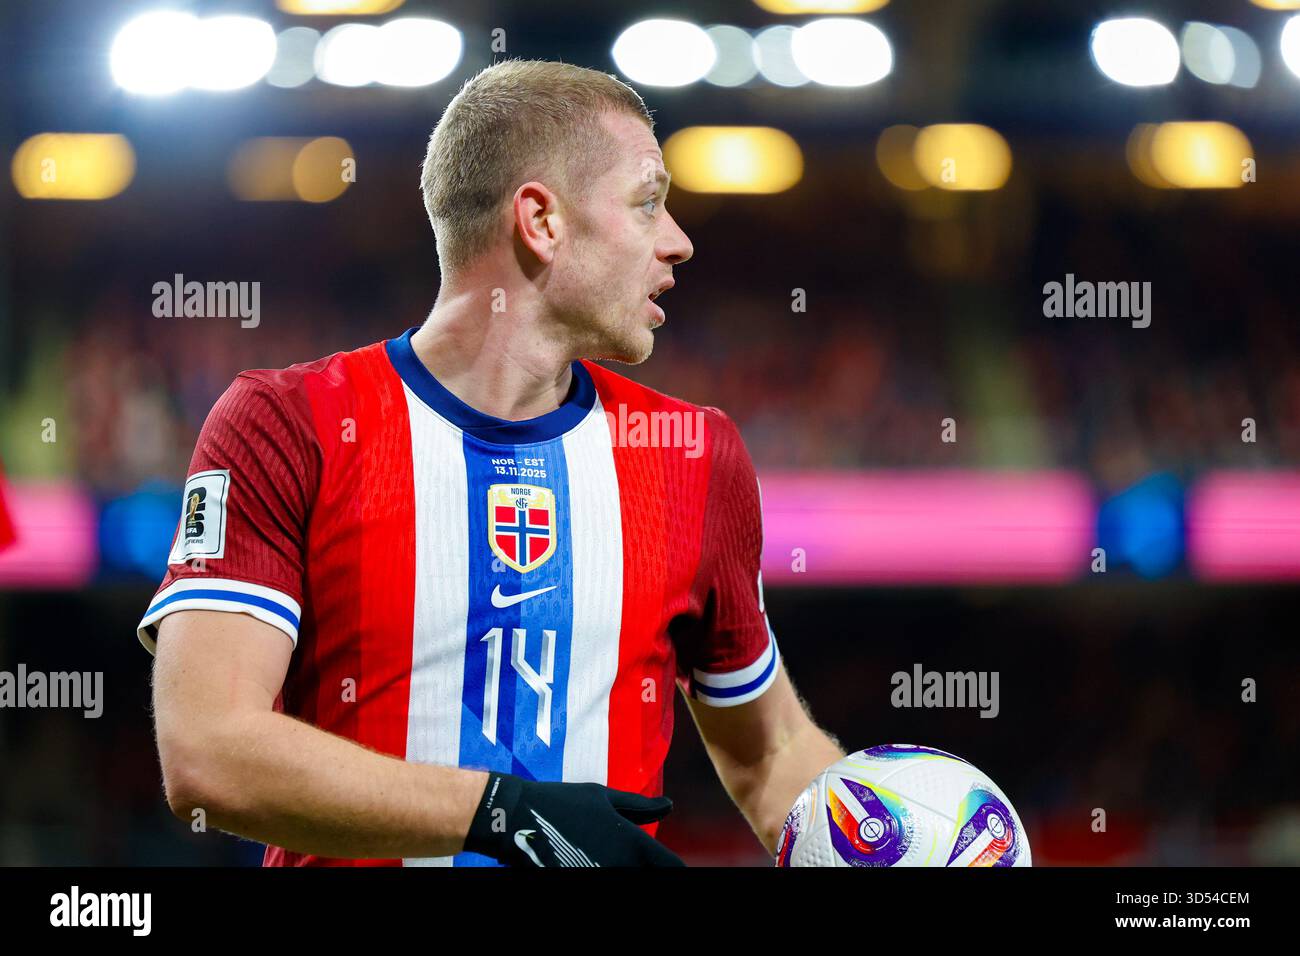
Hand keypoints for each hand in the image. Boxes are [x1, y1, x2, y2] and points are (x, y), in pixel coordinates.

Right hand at [463, 772, 685, 866]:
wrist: (516, 818)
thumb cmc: (561, 802)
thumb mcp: (601, 797)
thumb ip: (639, 807)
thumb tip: (668, 806)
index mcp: (633, 843)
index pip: (673, 867)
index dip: (670, 866)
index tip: (662, 863)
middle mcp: (622, 865)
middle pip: (649, 877)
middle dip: (645, 870)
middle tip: (627, 857)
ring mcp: (600, 877)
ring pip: (626, 881)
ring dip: (623, 872)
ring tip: (601, 855)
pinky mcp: (577, 882)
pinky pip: (601, 884)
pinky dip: (601, 874)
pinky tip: (587, 861)